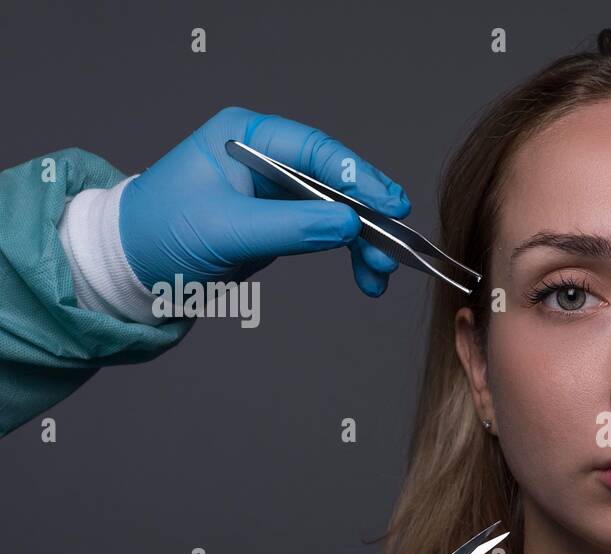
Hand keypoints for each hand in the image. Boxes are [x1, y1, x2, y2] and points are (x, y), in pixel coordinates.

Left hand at [120, 107, 411, 294]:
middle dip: (367, 214)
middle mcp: (266, 155)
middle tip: (394, 243)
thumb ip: (289, 227)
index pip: (314, 150)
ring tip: (380, 272)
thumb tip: (348, 225)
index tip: (388, 203)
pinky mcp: (281, 222)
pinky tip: (366, 277)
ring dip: (364, 241)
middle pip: (334, 180)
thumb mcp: (225, 230)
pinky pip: (328, 233)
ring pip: (337, 209)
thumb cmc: (159, 234)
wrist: (131, 268)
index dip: (357, 176)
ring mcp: (276, 190)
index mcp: (245, 135)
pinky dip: (348, 254)